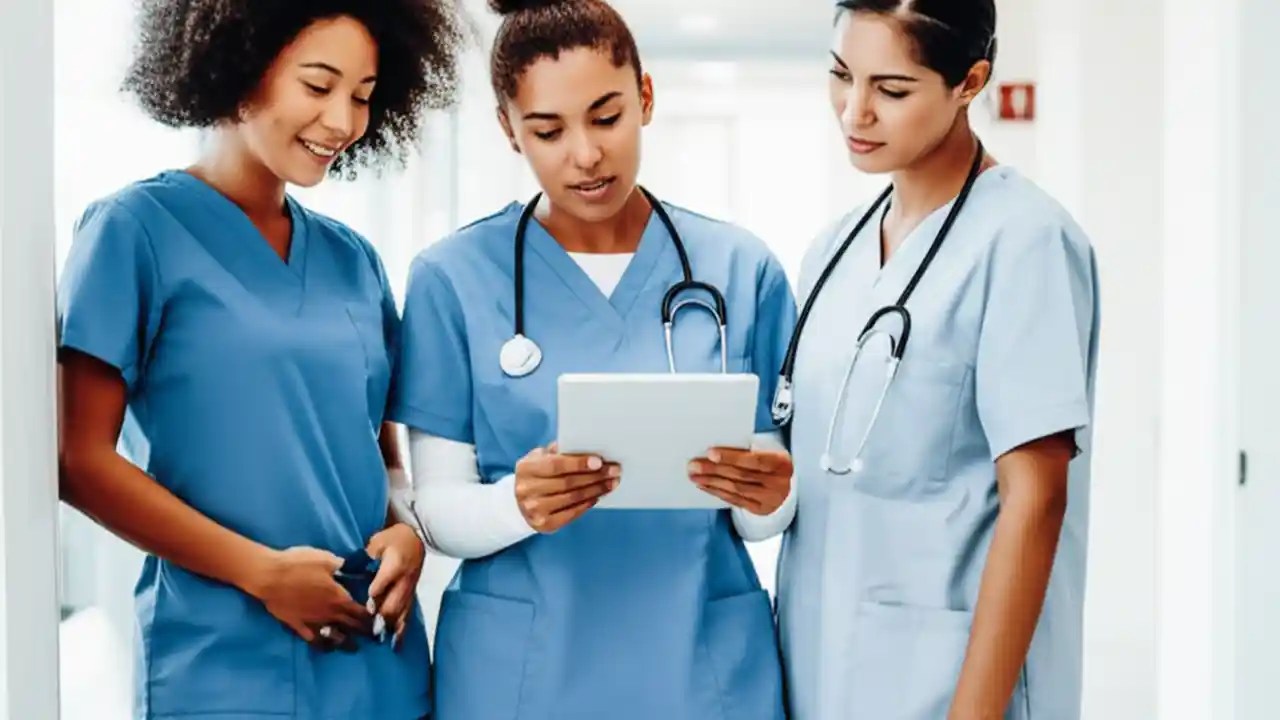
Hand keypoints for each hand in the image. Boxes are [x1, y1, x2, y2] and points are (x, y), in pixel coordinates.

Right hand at [246, 547, 372, 647]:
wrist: (269, 576)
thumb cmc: (298, 564)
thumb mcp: (325, 559)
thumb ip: (342, 566)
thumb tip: (352, 567)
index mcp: (339, 597)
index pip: (361, 612)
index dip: (373, 618)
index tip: (381, 622)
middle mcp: (329, 613)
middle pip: (351, 626)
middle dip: (364, 632)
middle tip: (374, 638)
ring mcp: (313, 622)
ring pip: (334, 637)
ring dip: (345, 643)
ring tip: (352, 647)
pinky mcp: (297, 625)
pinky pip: (312, 639)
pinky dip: (322, 645)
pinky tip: (326, 647)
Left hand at [366, 523, 424, 648]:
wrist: (414, 539)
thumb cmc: (391, 539)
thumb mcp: (376, 542)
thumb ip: (364, 557)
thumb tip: (347, 570)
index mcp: (396, 563)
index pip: (385, 581)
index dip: (376, 593)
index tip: (367, 605)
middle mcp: (405, 579)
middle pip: (395, 601)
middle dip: (383, 616)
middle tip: (370, 630)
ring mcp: (409, 589)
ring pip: (402, 611)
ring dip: (391, 626)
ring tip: (381, 640)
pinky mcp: (411, 596)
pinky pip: (408, 615)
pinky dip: (402, 630)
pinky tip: (396, 644)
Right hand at [514, 442, 619, 533]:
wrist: (520, 501)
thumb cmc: (537, 473)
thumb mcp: (541, 457)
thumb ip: (559, 451)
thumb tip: (587, 446)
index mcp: (526, 469)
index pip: (555, 465)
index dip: (578, 463)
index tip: (599, 461)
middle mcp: (527, 490)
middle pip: (567, 483)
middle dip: (594, 476)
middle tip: (614, 471)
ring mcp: (534, 509)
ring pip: (573, 498)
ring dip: (596, 490)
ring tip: (611, 483)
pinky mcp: (544, 524)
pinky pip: (572, 513)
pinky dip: (587, 504)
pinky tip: (598, 495)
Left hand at [689, 447, 792, 514]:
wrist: (789, 486)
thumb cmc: (774, 461)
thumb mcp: (771, 449)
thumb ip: (752, 447)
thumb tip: (720, 444)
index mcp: (781, 463)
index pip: (754, 460)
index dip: (732, 457)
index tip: (711, 453)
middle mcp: (777, 483)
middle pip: (741, 475)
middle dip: (714, 469)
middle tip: (694, 465)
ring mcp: (769, 498)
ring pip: (735, 489)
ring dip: (711, 482)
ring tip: (694, 475)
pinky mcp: (760, 509)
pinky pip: (734, 500)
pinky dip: (717, 492)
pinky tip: (705, 486)